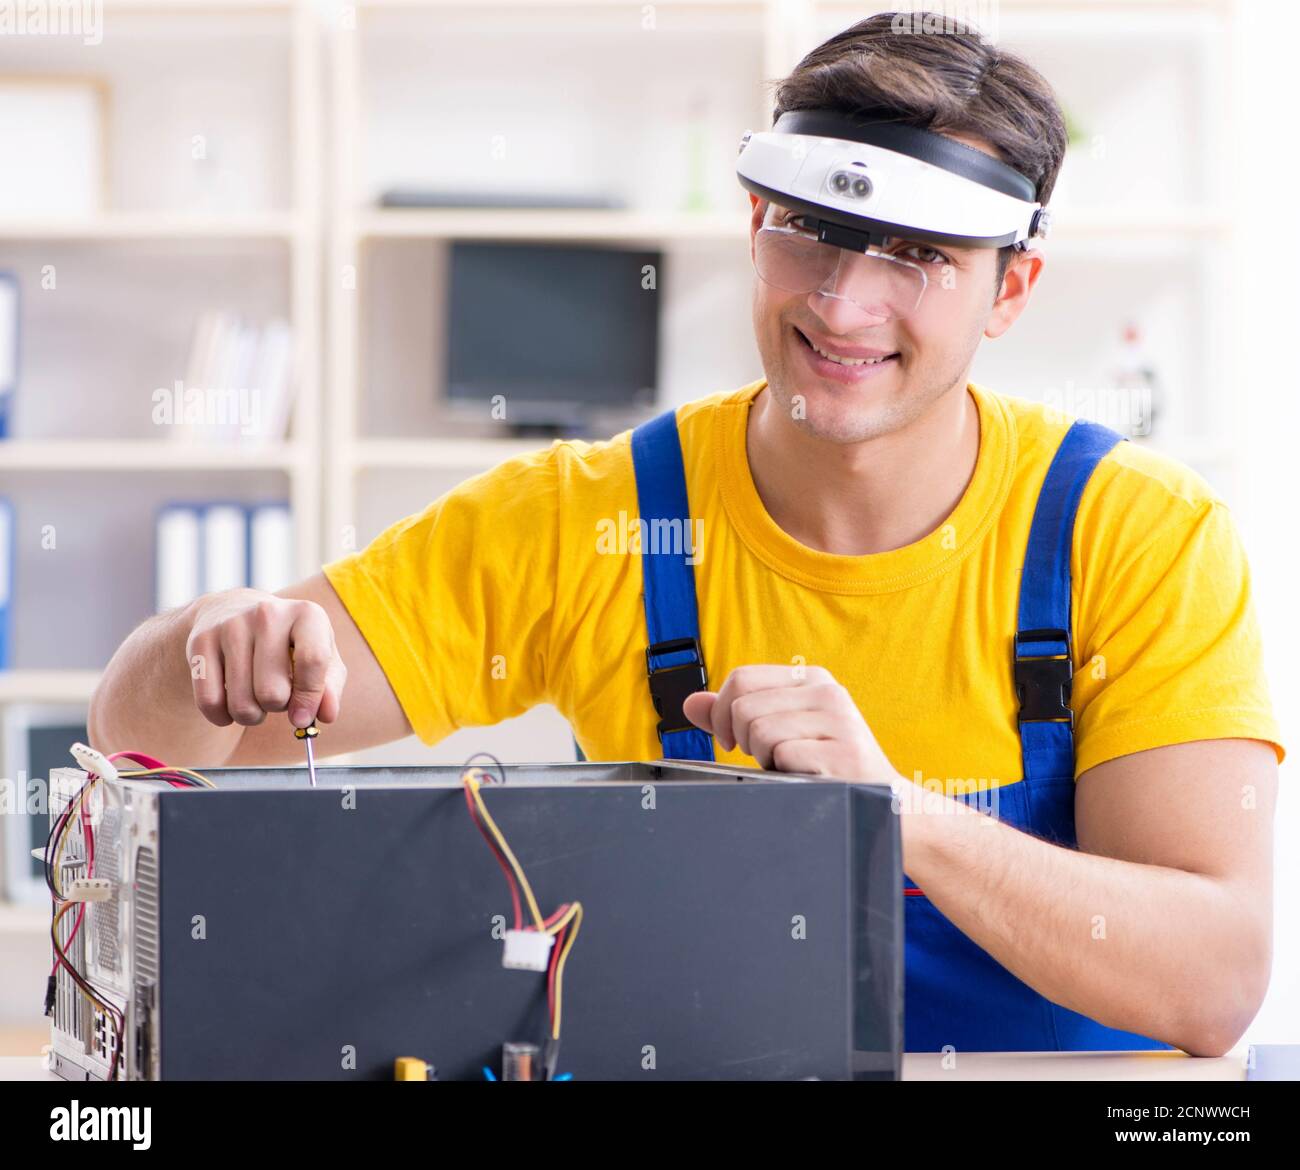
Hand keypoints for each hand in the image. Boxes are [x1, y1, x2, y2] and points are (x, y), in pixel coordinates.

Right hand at [184, 589, 347, 729]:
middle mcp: (268, 613)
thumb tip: (327, 715)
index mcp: (307, 615)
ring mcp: (231, 625)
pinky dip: (221, 716)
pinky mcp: (200, 641)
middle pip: (273, 692)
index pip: (313, 660)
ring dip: (251, 715)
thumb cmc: (287, 643)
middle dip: (276, 707)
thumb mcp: (318, 655)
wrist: (230, 612)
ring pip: (242, 703)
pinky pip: (210, 702)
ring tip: (254, 698)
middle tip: (274, 696)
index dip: (309, 698)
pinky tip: (228, 704)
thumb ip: (330, 687)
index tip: (301, 719)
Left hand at [681, 664, 900, 781]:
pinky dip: (782, 773)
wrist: (886, 805)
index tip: (731, 739)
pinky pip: (782, 755)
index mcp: (812, 679)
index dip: (723, 712)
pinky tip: (805, 778)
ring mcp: (838, 721)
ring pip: (758, 730)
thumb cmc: (829, 767)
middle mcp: (827, 692)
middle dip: (741, 740)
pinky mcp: (843, 752)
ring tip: (789, 768)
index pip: (742, 677)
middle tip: (765, 758)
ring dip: (763, 759)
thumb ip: (736, 715)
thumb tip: (691, 704)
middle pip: (744, 705)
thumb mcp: (785, 731)